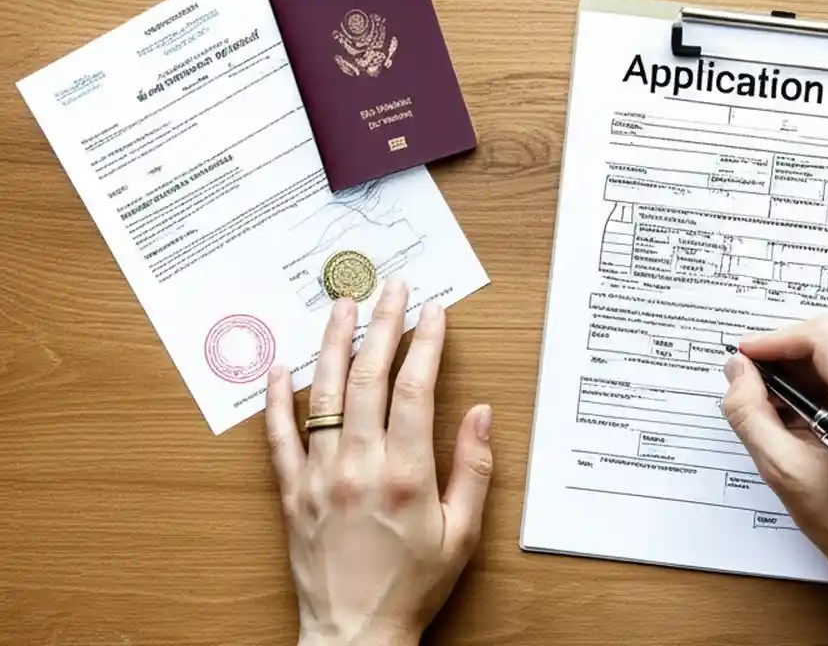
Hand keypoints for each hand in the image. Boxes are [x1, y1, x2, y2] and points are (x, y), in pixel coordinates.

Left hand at [264, 281, 493, 645]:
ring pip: (322, 394)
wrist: (355, 635)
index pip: (413, 389)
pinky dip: (276, 398)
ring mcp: (319, 477)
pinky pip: (278, 436)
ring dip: (332, 343)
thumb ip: (473, 469)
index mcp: (405, 475)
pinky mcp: (291, 493)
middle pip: (367, 377)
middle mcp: (358, 466)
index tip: (433, 311)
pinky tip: (281, 366)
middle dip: (382, 324)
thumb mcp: (462, 534)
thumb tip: (480, 413)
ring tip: (341, 305)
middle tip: (390, 287)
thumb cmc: (413, 587)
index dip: (425, 342)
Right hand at [721, 315, 827, 587]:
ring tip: (776, 412)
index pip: (822, 338)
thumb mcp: (784, 469)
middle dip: (785, 361)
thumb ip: (751, 413)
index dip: (776, 340)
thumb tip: (738, 371)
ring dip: (802, 376)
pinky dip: (821, 388)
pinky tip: (802, 418)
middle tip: (752, 388)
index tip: (746, 356)